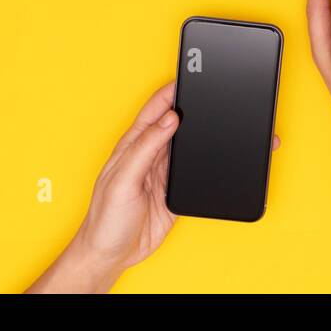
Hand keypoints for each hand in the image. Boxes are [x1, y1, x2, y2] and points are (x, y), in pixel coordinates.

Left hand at [29, 82, 282, 292]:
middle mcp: (150, 155)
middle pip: (177, 122)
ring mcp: (164, 172)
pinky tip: (222, 153)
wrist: (112, 254)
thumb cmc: (106, 219)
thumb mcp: (122, 179)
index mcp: (133, 145)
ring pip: (190, 144)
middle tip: (216, 91)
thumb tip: (169, 120)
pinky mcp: (177, 190)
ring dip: (205, 133)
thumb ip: (145, 148)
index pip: (156, 109)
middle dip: (195, 105)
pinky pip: (198, 169)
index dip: (173, 90)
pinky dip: (211, 160)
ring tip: (225, 118)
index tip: (191, 76)